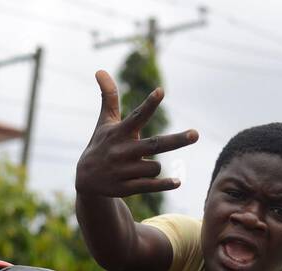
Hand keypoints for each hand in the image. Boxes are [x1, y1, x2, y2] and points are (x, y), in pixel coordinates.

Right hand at [75, 70, 197, 198]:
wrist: (85, 179)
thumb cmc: (101, 144)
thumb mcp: (104, 122)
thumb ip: (108, 97)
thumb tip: (99, 70)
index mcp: (119, 132)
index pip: (137, 116)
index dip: (149, 104)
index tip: (160, 91)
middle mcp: (122, 151)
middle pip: (155, 144)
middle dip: (176, 140)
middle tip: (196, 134)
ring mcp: (124, 171)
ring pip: (155, 166)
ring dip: (155, 166)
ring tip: (140, 166)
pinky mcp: (126, 188)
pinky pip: (151, 185)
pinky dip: (164, 184)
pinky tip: (177, 182)